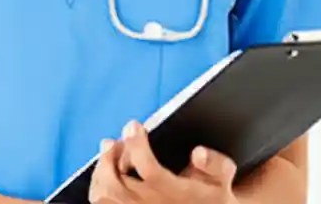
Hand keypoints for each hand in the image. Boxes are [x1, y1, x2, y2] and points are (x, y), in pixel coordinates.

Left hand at [89, 121, 237, 203]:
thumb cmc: (212, 194)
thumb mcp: (222, 176)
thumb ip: (215, 164)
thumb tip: (198, 153)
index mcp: (176, 193)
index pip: (148, 170)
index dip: (137, 144)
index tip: (133, 125)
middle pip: (117, 186)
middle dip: (110, 158)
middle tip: (114, 141)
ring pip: (104, 197)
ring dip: (101, 172)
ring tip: (108, 152)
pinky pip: (103, 202)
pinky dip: (98, 186)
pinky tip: (105, 172)